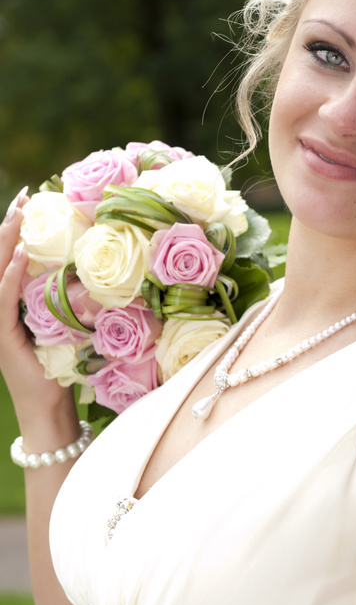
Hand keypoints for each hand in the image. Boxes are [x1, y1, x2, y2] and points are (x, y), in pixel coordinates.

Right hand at [0, 188, 74, 439]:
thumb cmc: (62, 368)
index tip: (30, 199)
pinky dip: (11, 276)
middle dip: (9, 225)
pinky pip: (4, 300)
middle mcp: (1, 307)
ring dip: (6, 242)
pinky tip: (19, 256)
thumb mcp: (68, 326)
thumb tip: (97, 274)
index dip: (16, 229)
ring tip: (17, 215)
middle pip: (0, 258)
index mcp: (14, 302)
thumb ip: (71, 300)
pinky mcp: (3, 335)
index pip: (11, 257)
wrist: (48, 408)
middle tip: (24, 196)